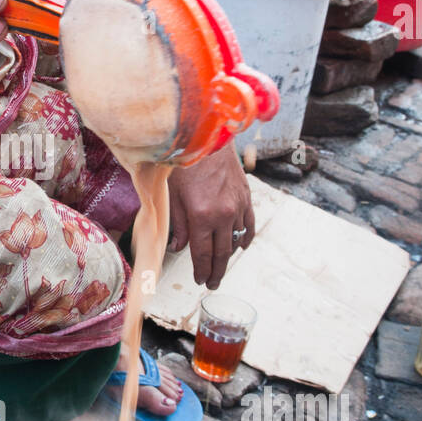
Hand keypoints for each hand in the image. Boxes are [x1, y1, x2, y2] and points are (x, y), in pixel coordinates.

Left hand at [167, 144, 254, 288]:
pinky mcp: (246, 197)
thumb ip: (177, 223)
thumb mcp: (172, 195)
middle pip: (222, 253)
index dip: (202, 270)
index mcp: (201, 216)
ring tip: (222, 265)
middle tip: (213, 283)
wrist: (207, 137)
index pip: (203, 254)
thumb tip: (179, 247)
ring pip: (236, 240)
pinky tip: (241, 246)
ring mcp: (237, 206)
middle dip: (217, 271)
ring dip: (229, 255)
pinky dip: (245, 238)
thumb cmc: (184, 163)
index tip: (200, 280)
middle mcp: (223, 214)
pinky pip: (249, 225)